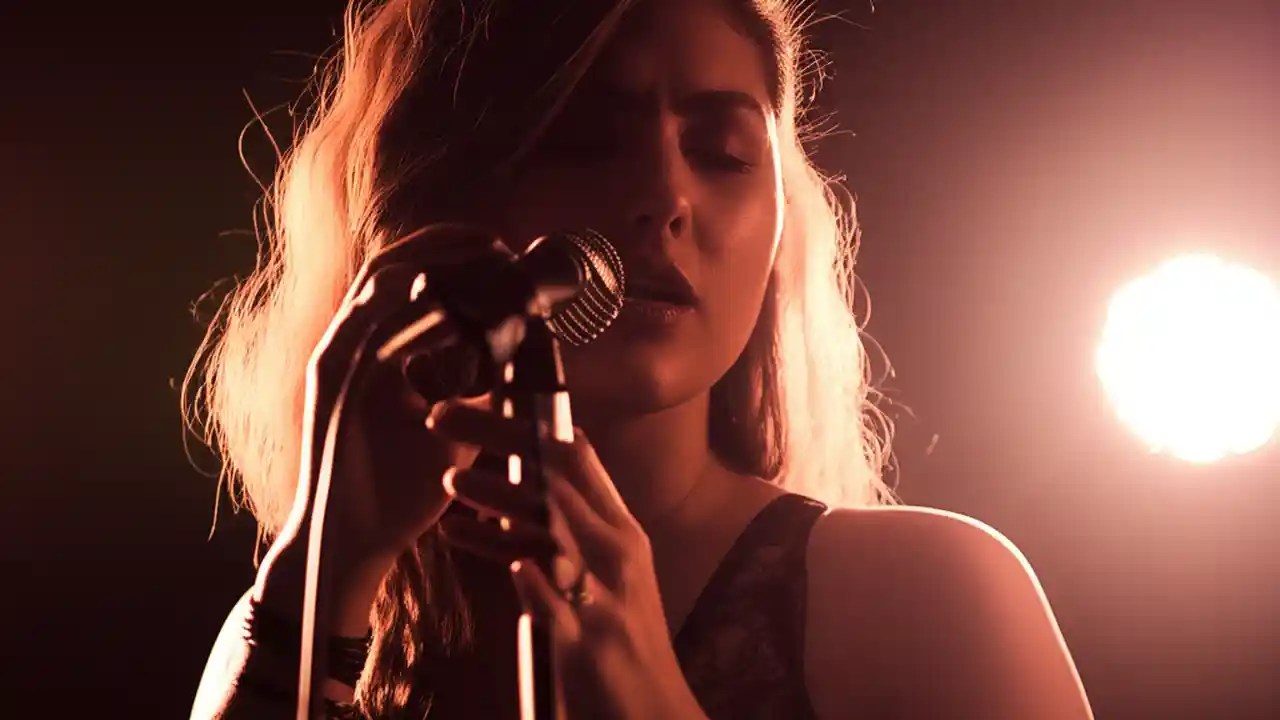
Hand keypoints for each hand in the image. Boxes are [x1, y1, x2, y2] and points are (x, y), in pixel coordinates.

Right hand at [276, 223, 536, 575]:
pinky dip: (402, 296)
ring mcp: (334, 357)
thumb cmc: (398, 491)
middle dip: (447, 246)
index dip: (454, 257)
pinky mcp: (327, 378)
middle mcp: (349, 345)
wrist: (354, 544)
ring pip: (378, 280)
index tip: (503, 251)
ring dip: (431, 259)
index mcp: (374, 351)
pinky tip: (442, 289)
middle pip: (394, 265)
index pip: (411, 280)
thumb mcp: (452, 426)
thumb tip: (525, 355)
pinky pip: (363, 318)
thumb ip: (480, 389)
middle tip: (498, 242)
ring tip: (483, 250)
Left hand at [431, 401, 708, 719]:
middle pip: (557, 475)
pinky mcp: (588, 645)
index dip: (524, 420)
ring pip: (554, 532)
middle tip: (441, 415)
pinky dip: (534, 583)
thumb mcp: (602, 575)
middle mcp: (617, 552)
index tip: (475, 400)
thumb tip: (508, 493)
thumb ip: (561, 533)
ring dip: (502, 500)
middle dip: (498, 438)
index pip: (576, 455)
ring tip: (450, 480)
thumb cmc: (620, 642)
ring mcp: (604, 596)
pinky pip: (560, 606)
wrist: (655, 715)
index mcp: (618, 531)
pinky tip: (508, 566)